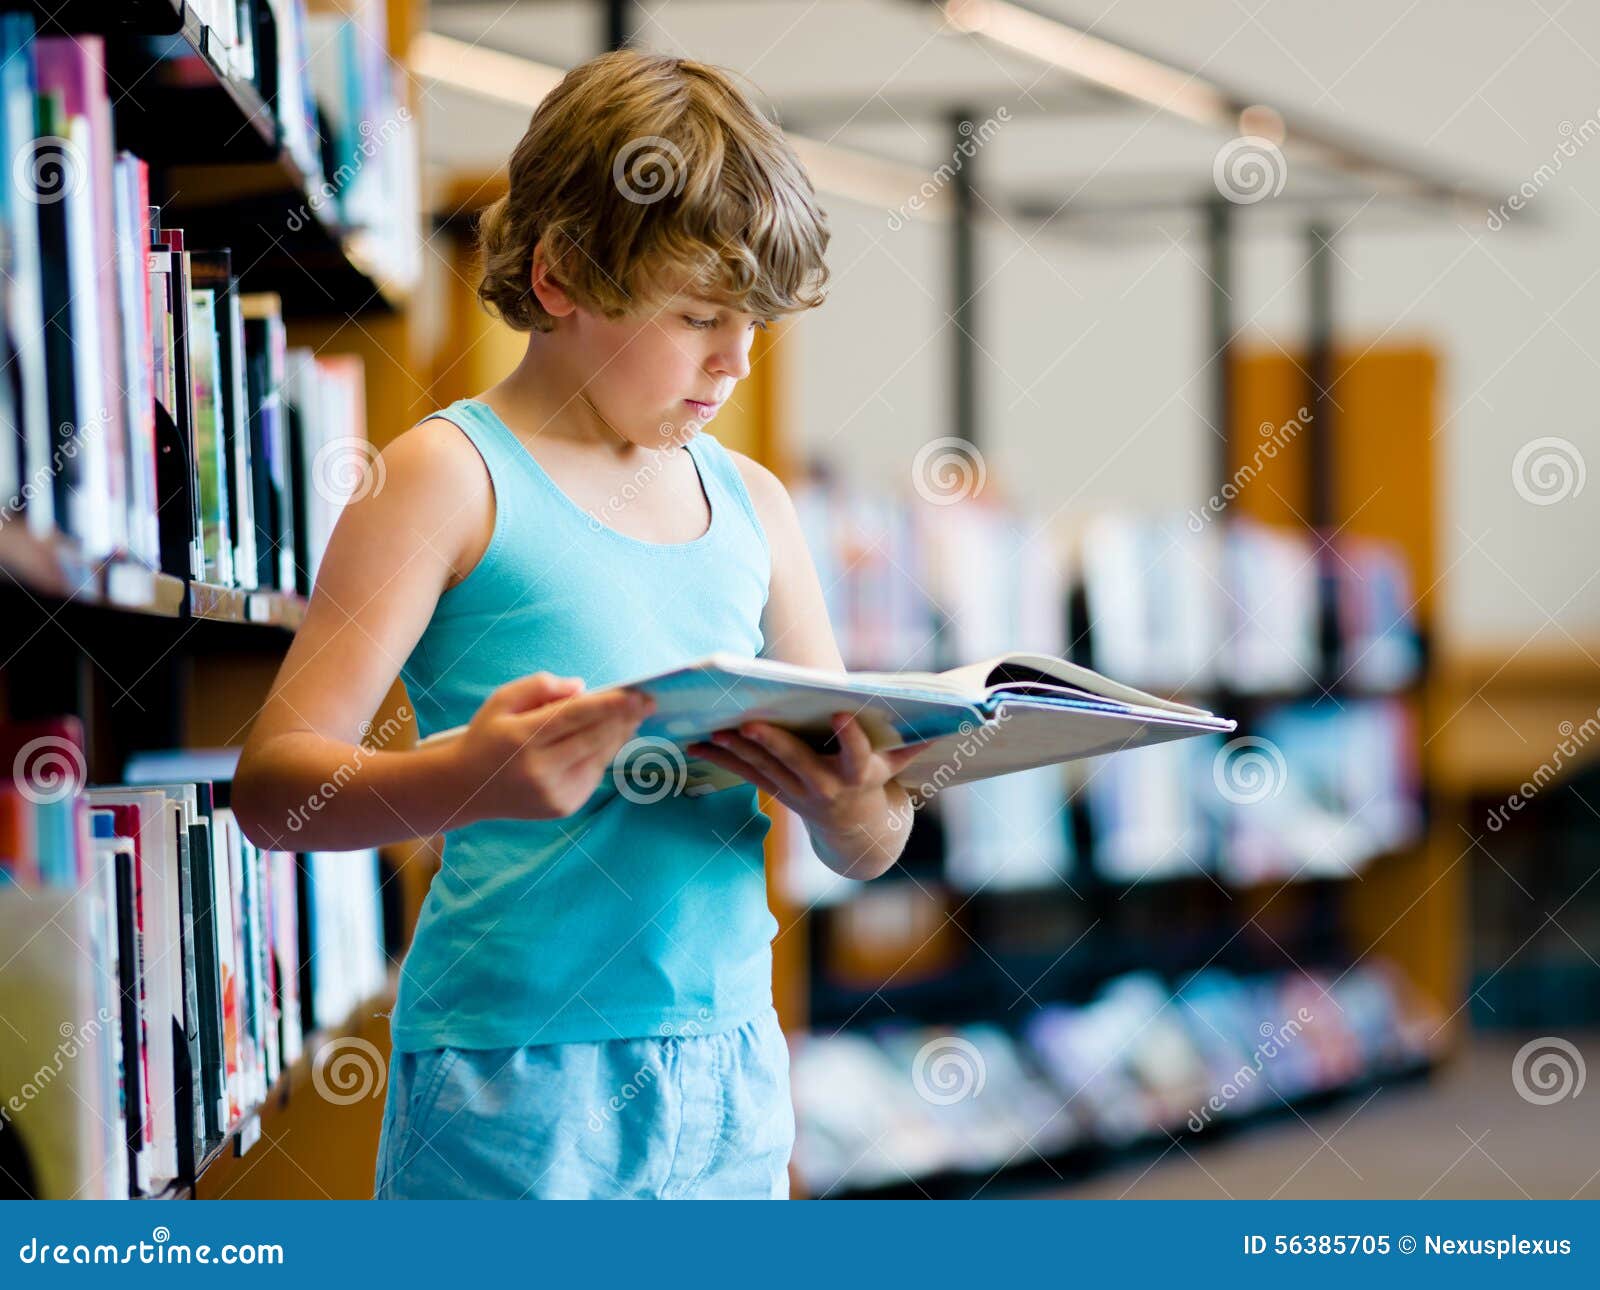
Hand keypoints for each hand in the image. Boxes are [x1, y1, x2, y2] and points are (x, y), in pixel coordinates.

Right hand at [457, 671, 654, 820]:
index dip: (608, 705)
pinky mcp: (563, 806)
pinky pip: (593, 774)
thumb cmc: (487, 737)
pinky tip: (613, 736)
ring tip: (635, 715)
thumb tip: (582, 688)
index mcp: (522, 738)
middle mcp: (539, 769)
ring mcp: (553, 792)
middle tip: (647, 701)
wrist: (467, 789)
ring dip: (620, 735)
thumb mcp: (501, 701)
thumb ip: (539, 687)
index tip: (635, 694)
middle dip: (624, 718)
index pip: (573, 717)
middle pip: (593, 739)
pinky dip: (605, 753)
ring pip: (599, 757)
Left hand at [686, 712, 930, 836]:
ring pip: (766, 768)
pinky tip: (695, 744)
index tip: (840, 714)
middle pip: (798, 763)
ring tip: (712, 728)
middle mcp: (827, 788)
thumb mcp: (898, 767)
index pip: (857, 755)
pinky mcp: (778, 792)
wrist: (858, 835)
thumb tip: (955, 720)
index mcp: (861, 776)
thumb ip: (916, 744)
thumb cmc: (879, 784)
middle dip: (772, 743)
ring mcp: (798, 793)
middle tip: (749, 723)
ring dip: (736, 749)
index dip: (851, 737)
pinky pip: (747, 774)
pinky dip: (722, 759)